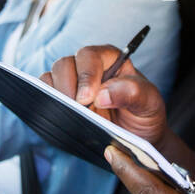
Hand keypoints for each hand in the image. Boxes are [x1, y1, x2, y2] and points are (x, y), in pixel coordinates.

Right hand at [41, 45, 168, 144]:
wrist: (138, 137)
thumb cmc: (144, 114)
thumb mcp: (149, 103)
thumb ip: (132, 93)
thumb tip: (102, 94)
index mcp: (110, 59)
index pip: (90, 56)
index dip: (86, 75)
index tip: (88, 98)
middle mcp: (88, 67)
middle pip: (65, 64)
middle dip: (67, 87)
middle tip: (78, 109)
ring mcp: (72, 82)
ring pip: (51, 77)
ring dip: (56, 96)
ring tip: (70, 115)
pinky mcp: (62, 98)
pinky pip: (44, 93)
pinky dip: (47, 103)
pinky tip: (60, 116)